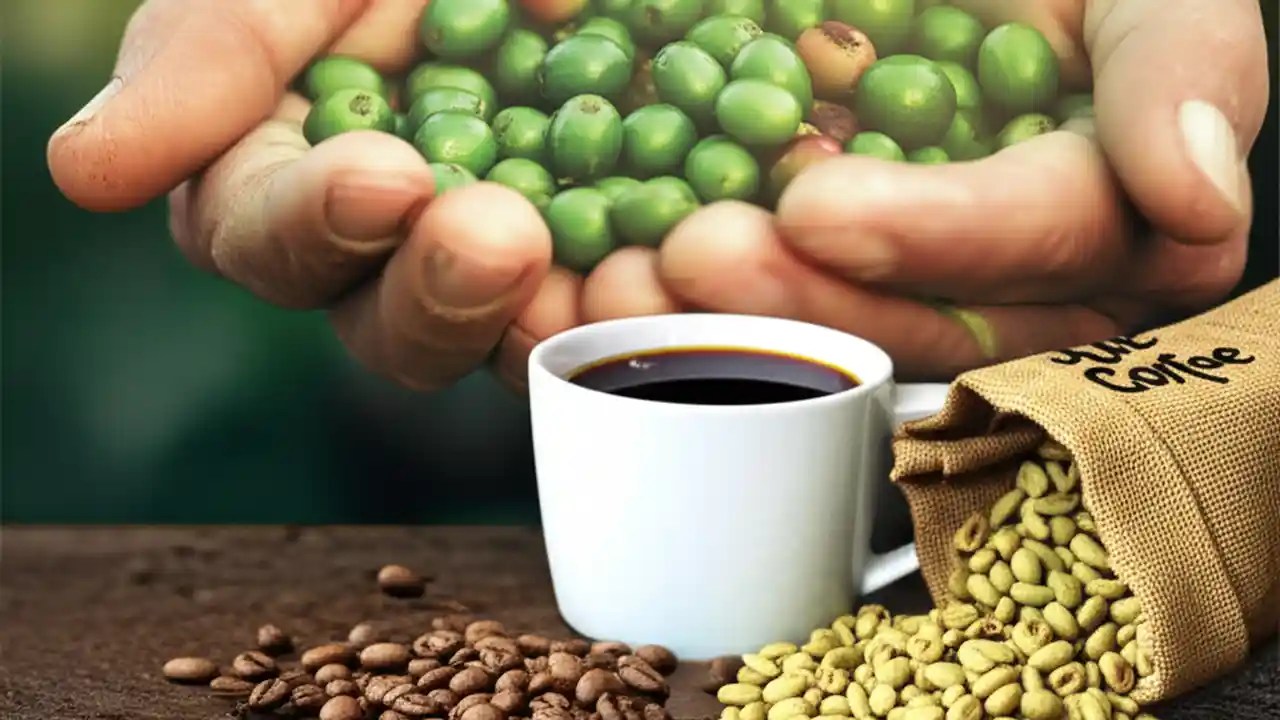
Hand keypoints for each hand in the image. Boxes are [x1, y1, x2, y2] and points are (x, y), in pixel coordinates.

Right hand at [46, 0, 679, 391]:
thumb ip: (208, 60)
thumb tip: (83, 175)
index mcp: (294, 183)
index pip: (275, 235)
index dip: (317, 222)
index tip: (378, 178)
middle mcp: (396, 251)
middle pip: (395, 323)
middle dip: (439, 288)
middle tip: (493, 234)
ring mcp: (514, 262)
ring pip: (518, 335)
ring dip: (560, 316)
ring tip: (616, 274)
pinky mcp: (619, 252)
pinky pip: (634, 301)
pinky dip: (662, 296)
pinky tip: (699, 267)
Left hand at [658, 0, 1269, 379]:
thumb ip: (1180, 64)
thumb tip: (1196, 196)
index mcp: (1109, 209)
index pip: (1045, 236)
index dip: (939, 235)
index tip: (816, 204)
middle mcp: (1015, 278)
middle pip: (921, 325)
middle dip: (802, 303)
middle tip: (689, 258)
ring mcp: (907, 290)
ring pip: (833, 343)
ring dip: (723, 330)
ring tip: (622, 290)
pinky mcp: (815, 286)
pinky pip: (754, 321)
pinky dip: (678, 315)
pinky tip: (599, 296)